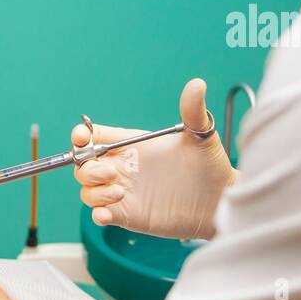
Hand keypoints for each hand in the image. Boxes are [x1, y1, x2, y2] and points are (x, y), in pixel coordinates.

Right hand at [72, 78, 236, 240]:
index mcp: (132, 145)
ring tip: (119, 193)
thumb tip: (197, 84)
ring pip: (87, 191)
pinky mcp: (126, 215)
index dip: (82, 136)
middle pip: (83, 165)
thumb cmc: (209, 167)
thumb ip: (193, 111)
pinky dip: (97, 214)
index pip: (95, 137)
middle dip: (87, 168)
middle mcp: (123, 168)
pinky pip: (99, 214)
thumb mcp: (200, 137)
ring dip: (94, 192)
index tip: (82, 136)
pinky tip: (108, 214)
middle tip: (111, 172)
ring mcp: (122, 192)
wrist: (219, 202)